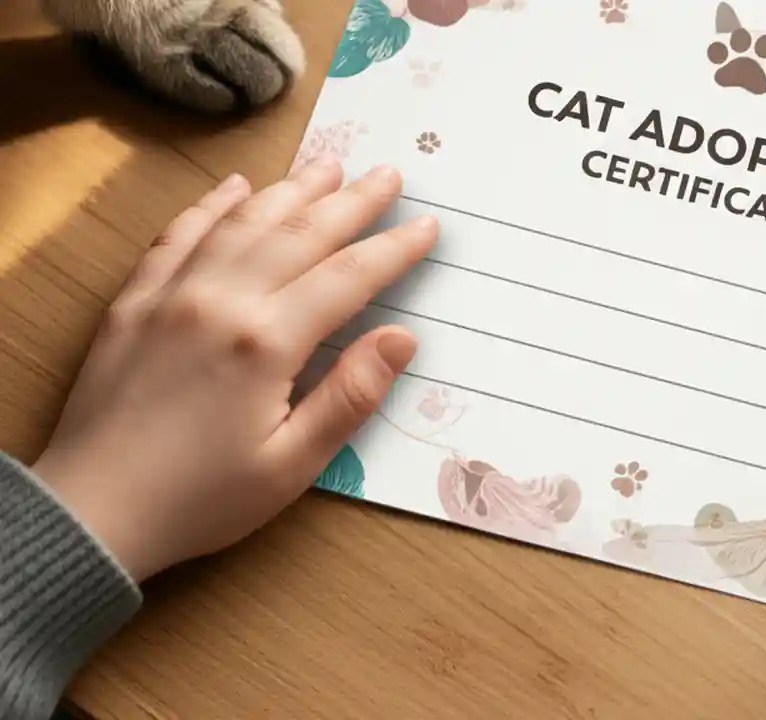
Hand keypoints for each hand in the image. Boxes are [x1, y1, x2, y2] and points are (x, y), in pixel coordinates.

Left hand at [33, 160, 435, 581]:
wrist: (92, 511)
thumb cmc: (200, 499)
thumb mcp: (292, 466)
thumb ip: (350, 397)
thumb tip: (403, 338)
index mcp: (266, 342)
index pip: (348, 277)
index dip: (393, 248)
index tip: (428, 225)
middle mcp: (220, 300)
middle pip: (300, 234)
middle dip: (352, 202)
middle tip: (388, 175)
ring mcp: (171, 294)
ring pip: (243, 222)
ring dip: (290, 189)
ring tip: (328, 166)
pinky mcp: (135, 301)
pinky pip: (179, 235)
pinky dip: (212, 205)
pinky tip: (235, 188)